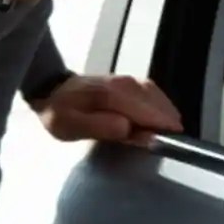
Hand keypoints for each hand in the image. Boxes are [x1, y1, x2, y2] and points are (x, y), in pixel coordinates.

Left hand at [31, 74, 182, 146]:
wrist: (50, 90)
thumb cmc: (59, 113)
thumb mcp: (71, 126)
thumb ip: (100, 127)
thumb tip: (128, 128)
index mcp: (111, 94)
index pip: (145, 111)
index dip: (158, 127)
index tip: (167, 143)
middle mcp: (124, 83)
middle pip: (156, 102)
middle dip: (166, 122)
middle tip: (173, 143)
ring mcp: (128, 80)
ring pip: (156, 96)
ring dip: (166, 114)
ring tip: (172, 134)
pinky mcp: (129, 83)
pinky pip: (152, 93)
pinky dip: (161, 106)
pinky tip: (163, 119)